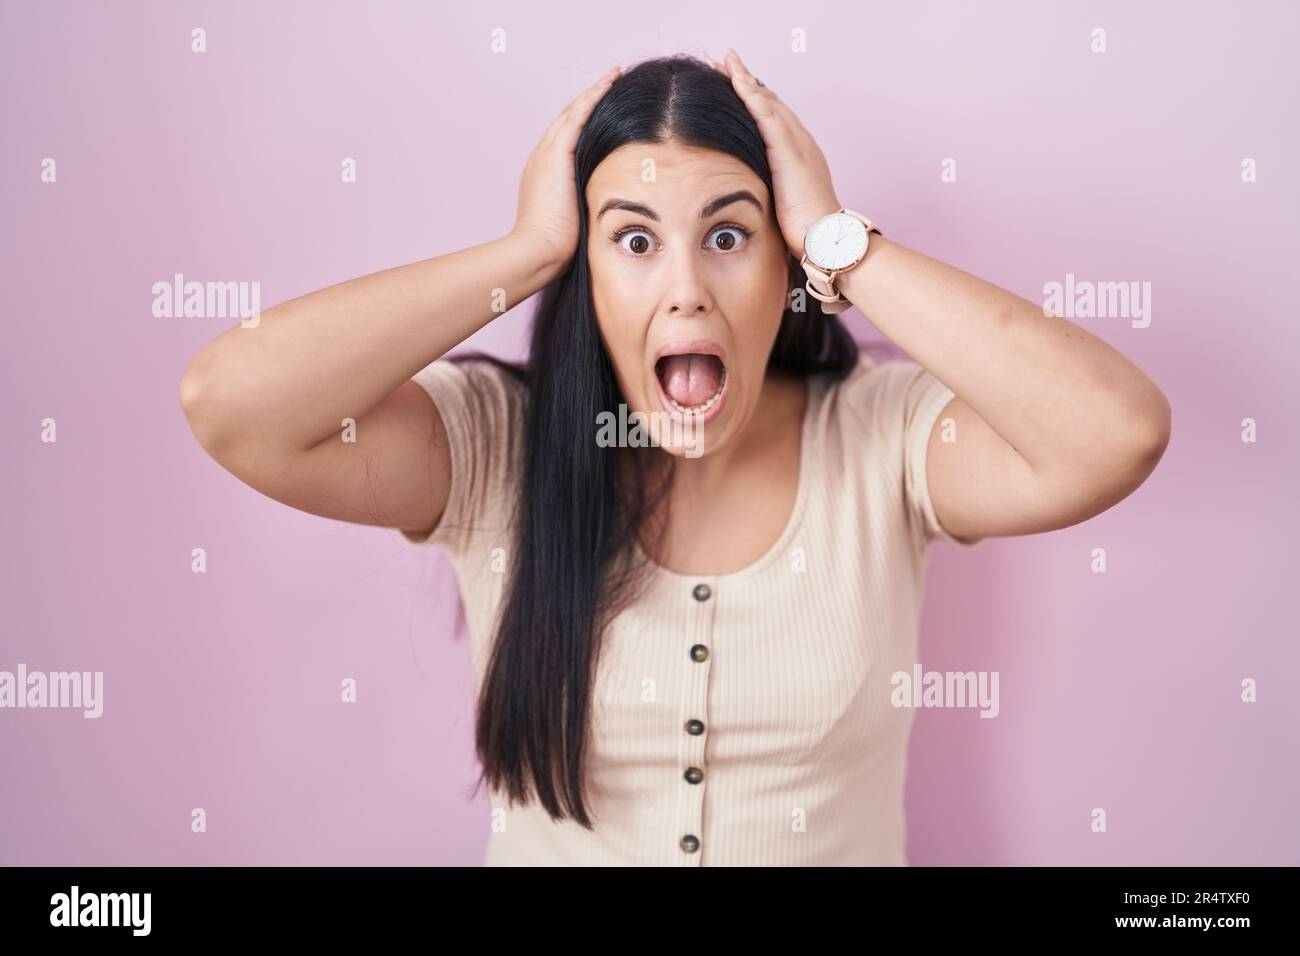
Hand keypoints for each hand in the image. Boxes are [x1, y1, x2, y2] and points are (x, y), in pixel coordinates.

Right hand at [511, 64, 620, 268]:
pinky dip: (593, 97)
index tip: (601, 109)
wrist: (537, 250)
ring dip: (594, 91)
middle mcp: (541, 157)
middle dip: (588, 99)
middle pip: (568, 118)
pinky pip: (577, 116)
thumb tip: (607, 214)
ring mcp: (546, 154)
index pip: (566, 138)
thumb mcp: (572, 222)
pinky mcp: (556, 154)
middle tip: (609, 81)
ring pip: (573, 112)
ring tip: (613, 75)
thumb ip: (585, 209)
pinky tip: (609, 84)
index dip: (583, 120)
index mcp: (544, 173)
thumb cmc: (555, 248)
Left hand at [712, 49, 841, 259]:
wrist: (825, 237)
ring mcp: (796, 142)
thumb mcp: (783, 203)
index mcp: (798, 153)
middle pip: (770, 102)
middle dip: (747, 81)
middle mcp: (800, 140)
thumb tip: (750, 196)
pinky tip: (737, 80)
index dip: (754, 99)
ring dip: (745, 79)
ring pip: (767, 101)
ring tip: (726, 61)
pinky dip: (751, 94)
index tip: (734, 84)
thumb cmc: (806, 230)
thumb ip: (770, 190)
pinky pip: (766, 113)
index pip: (773, 118)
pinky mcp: (788, 149)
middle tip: (726, 62)